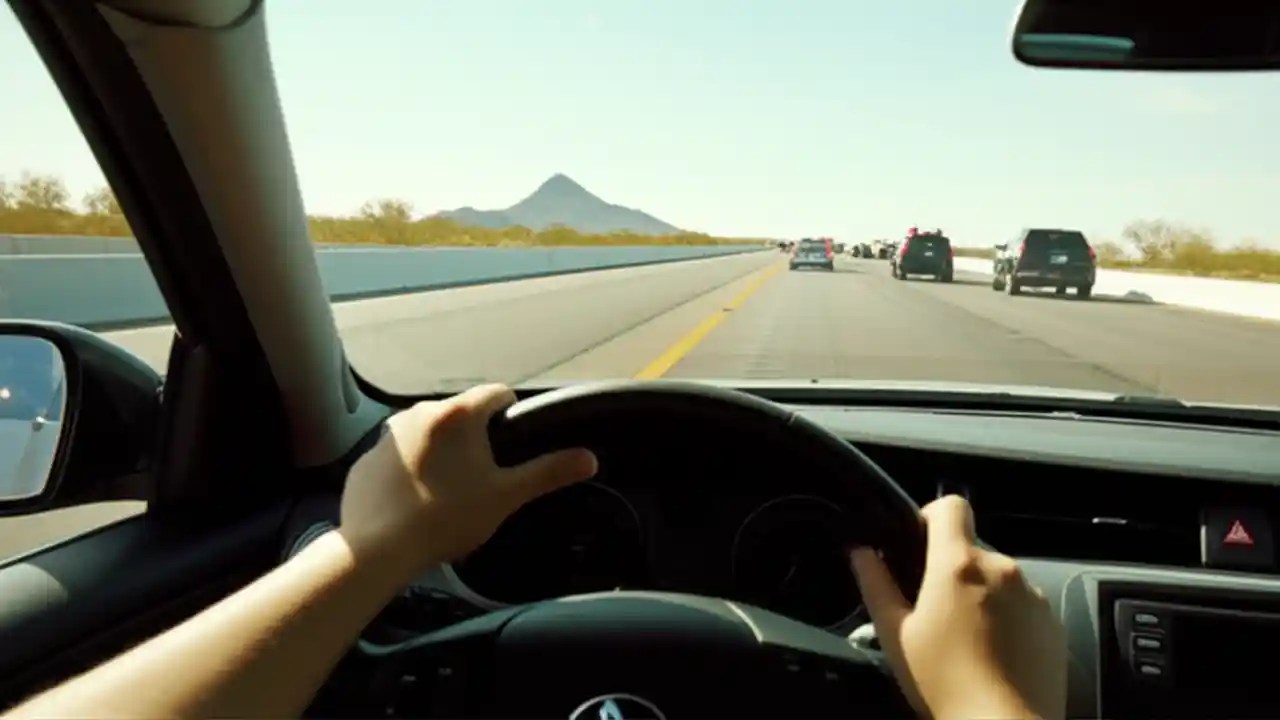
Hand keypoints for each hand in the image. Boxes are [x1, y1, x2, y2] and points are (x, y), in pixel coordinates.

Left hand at [337, 384, 597, 584]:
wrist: (377, 548)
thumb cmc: (447, 518)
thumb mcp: (506, 496)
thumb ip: (549, 472)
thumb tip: (589, 458)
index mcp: (459, 414)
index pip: (497, 393)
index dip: (511, 414)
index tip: (511, 445)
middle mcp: (420, 412)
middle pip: (460, 415)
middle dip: (473, 439)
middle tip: (479, 480)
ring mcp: (387, 434)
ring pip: (427, 434)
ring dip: (440, 452)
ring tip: (444, 494)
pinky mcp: (366, 458)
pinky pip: (397, 455)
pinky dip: (408, 470)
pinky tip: (412, 502)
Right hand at [851, 495, 1066, 719]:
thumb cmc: (943, 683)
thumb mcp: (895, 635)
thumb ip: (875, 583)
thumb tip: (860, 551)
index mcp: (959, 564)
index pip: (951, 505)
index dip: (931, 518)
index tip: (919, 548)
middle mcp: (1002, 568)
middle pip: (972, 548)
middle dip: (953, 571)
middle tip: (935, 613)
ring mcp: (1034, 595)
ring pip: (999, 578)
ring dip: (982, 595)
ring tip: (967, 640)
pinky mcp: (1054, 623)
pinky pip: (1024, 605)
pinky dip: (1009, 619)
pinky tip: (994, 654)